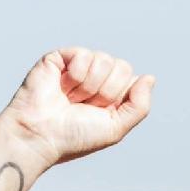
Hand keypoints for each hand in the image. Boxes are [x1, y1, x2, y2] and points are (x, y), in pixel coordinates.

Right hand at [2, 48, 153, 169]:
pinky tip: (62, 86)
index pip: (131, 79)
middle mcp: (96, 78)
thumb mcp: (115, 128)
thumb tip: (150, 77)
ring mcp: (78, 66)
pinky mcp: (60, 58)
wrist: (39, 134)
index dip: (118, 97)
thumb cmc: (74, 137)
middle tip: (83, 106)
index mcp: (111, 94)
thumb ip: (139, 106)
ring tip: (70, 98)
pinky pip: (83, 54)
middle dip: (105, 92)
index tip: (100, 112)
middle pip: (122, 66)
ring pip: (104, 59)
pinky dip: (76, 75)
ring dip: (89, 86)